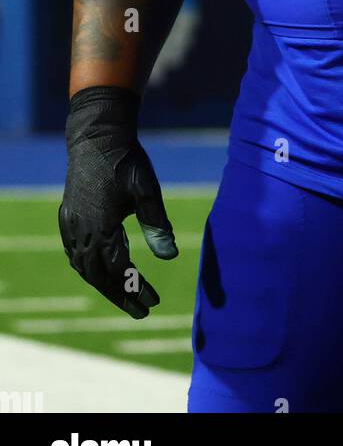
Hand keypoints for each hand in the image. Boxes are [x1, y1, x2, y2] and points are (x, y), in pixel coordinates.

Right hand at [59, 86, 177, 318]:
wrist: (97, 135)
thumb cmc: (126, 161)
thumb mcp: (147, 191)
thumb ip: (157, 225)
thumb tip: (171, 257)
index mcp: (101, 227)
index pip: (119, 272)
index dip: (136, 289)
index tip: (154, 302)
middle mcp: (81, 231)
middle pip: (99, 276)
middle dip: (120, 295)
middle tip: (141, 310)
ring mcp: (71, 224)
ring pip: (84, 266)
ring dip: (103, 284)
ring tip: (124, 295)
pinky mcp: (67, 215)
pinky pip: (74, 252)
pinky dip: (87, 267)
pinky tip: (99, 270)